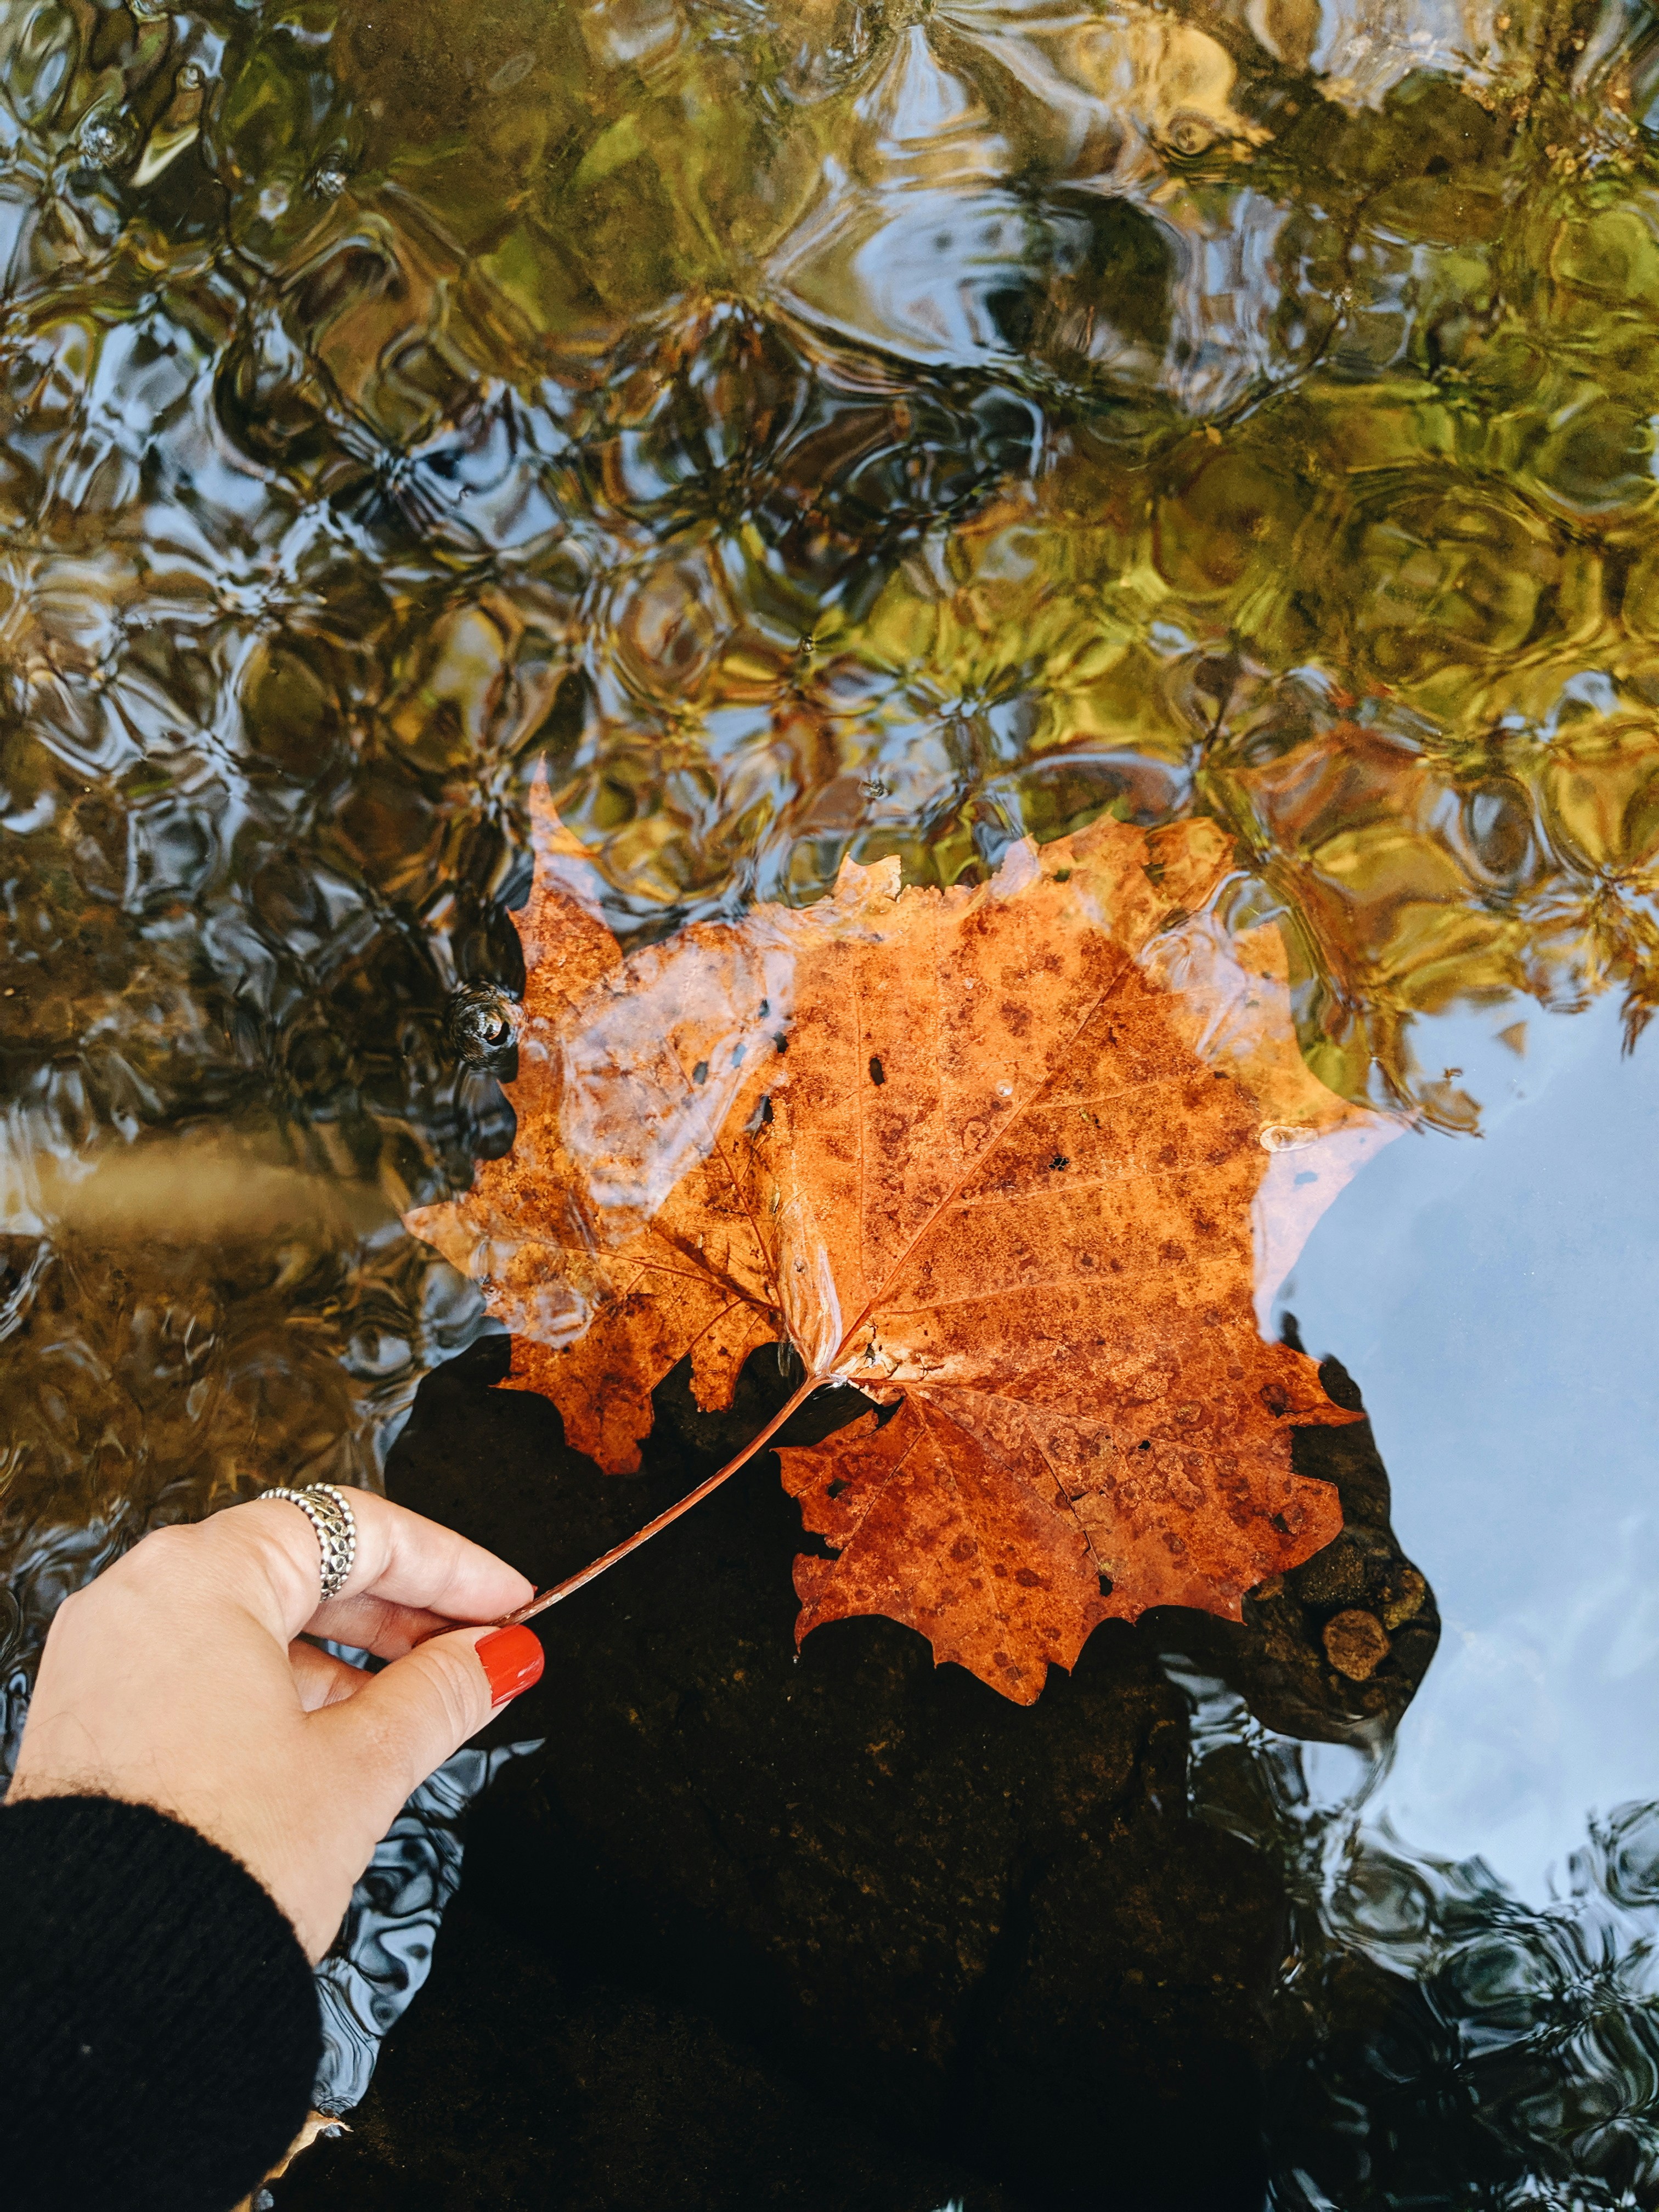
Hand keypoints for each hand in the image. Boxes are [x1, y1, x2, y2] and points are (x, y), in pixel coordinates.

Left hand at [8, 1488, 542, 1960]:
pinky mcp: (101, 1717)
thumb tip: (499, 1657)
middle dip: (403, 1611)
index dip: (450, 1566)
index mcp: (202, 1575)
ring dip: (351, 1655)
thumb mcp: (360, 1768)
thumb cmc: (212, 1865)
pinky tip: (346, 1735)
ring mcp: (112, 1657)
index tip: (506, 1602)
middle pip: (304, 1565)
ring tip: (426, 1703)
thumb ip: (442, 1695)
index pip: (356, 1530)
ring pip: (258, 1620)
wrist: (106, 1982)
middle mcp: (143, 1596)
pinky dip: (286, 1687)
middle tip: (479, 1648)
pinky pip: (212, 1667)